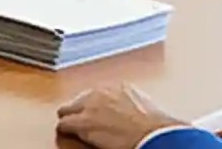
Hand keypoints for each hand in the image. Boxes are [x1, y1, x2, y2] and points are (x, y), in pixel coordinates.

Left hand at [56, 83, 185, 148]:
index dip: (95, 104)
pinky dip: (65, 129)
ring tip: (70, 124)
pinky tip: (66, 133)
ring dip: (70, 117)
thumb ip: (135, 105)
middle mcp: (102, 92)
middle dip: (79, 108)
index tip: (97, 111)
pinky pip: (64, 124)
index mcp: (120, 87)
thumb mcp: (148, 108)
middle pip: (80, 98)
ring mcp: (90, 106)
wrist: (152, 134)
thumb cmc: (156, 126)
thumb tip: (138, 114)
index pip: (98, 93)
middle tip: (80, 118)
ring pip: (67, 109)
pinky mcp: (82, 122)